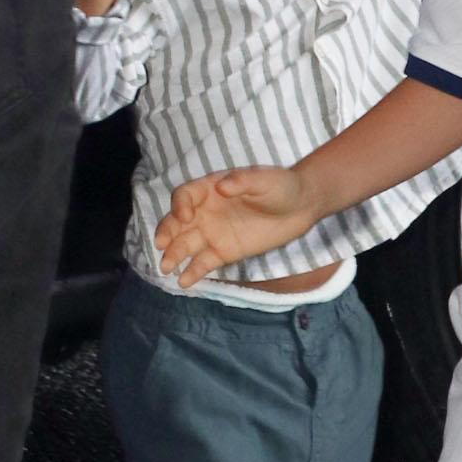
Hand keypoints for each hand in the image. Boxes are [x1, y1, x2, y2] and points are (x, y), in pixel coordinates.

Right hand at [154, 161, 318, 288]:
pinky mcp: (224, 252)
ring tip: (165, 268)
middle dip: (167, 232)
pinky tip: (184, 281)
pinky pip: (203, 262)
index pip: (185, 195)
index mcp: (210, 189)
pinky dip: (193, 271)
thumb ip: (242, 181)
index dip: (180, 205)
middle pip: (177, 222)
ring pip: (186, 244)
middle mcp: (205, 211)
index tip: (184, 216)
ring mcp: (213, 232)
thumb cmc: (281, 186)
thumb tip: (221, 186)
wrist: (301, 208)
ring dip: (173, 255)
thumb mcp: (264, 179)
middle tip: (161, 245)